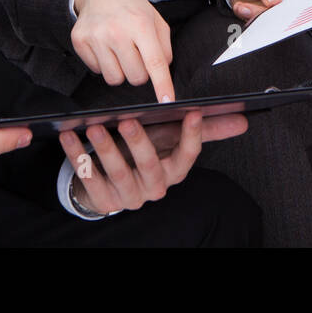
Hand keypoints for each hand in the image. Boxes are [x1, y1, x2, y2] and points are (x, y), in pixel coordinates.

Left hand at [60, 111, 247, 213]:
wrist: (114, 183)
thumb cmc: (147, 154)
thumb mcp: (172, 139)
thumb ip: (204, 130)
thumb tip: (241, 120)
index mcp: (173, 171)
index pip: (188, 156)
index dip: (193, 136)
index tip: (193, 112)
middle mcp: (153, 187)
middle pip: (150, 166)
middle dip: (139, 144)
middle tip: (128, 121)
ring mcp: (128, 197)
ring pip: (118, 173)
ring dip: (105, 149)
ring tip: (95, 127)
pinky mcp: (103, 200)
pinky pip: (89, 177)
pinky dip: (77, 156)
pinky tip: (70, 137)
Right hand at [72, 0, 174, 101]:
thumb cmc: (131, 5)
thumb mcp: (155, 19)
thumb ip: (164, 47)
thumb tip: (162, 72)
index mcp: (140, 24)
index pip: (155, 62)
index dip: (163, 84)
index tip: (167, 101)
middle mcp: (116, 31)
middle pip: (135, 77)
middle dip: (139, 71)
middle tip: (136, 53)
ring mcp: (95, 37)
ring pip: (114, 79)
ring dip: (121, 70)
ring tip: (120, 50)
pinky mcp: (79, 42)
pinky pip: (96, 71)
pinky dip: (103, 63)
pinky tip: (105, 46)